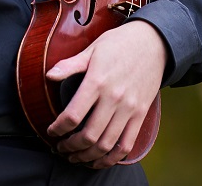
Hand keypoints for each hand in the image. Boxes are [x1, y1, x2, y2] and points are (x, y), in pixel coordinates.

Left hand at [45, 20, 167, 167]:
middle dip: (70, 147)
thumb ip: (70, 65)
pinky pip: (126, 145)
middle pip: (89, 135)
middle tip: (61, 148)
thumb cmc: (118, 44)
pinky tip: (99, 159)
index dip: (59, 128)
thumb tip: (49, 75)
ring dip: (88, 157)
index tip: (51, 131)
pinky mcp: (141, 114)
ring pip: (107, 145)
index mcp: (97, 81)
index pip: (73, 115)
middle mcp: (113, 98)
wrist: (152, 42)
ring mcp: (129, 108)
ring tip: (76, 157)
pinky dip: (111, 158)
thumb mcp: (92, 49)